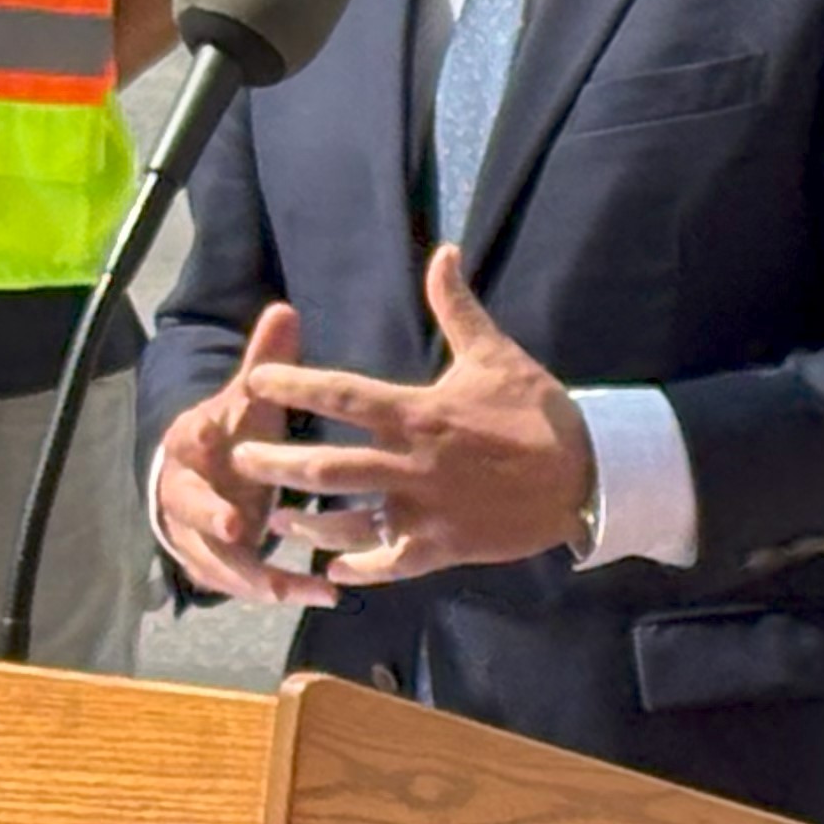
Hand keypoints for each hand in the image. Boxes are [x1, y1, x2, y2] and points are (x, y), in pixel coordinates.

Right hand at [153, 304, 333, 609]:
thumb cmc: (229, 434)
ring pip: (214, 558)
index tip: (211, 445)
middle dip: (210, 520)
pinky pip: (237, 582)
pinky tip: (317, 593)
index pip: (187, 443)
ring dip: (252, 574)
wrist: (194, 476)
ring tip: (294, 587)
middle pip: (189, 510)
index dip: (197, 445)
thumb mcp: (246, 399)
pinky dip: (273, 589)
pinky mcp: (209, 563)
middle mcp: (182, 492)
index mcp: (190, 444)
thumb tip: (285, 309)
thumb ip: (265, 363)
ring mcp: (191, 533)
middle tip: (237, 530)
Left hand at [234, 247, 594, 585]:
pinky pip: (389, 564)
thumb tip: (443, 251)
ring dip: (306, 523)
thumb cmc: (535, 412)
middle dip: (276, 465)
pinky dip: (359, 569)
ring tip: (275, 521)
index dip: (292, 386)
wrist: (584, 475)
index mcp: (417, 412)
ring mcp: (424, 510)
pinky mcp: (442, 547)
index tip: (254, 382)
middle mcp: (411, 463)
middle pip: (327, 467)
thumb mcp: (495, 354)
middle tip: (238, 462)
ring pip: (348, 521)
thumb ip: (457, 307)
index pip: (340, 395)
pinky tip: (334, 571)